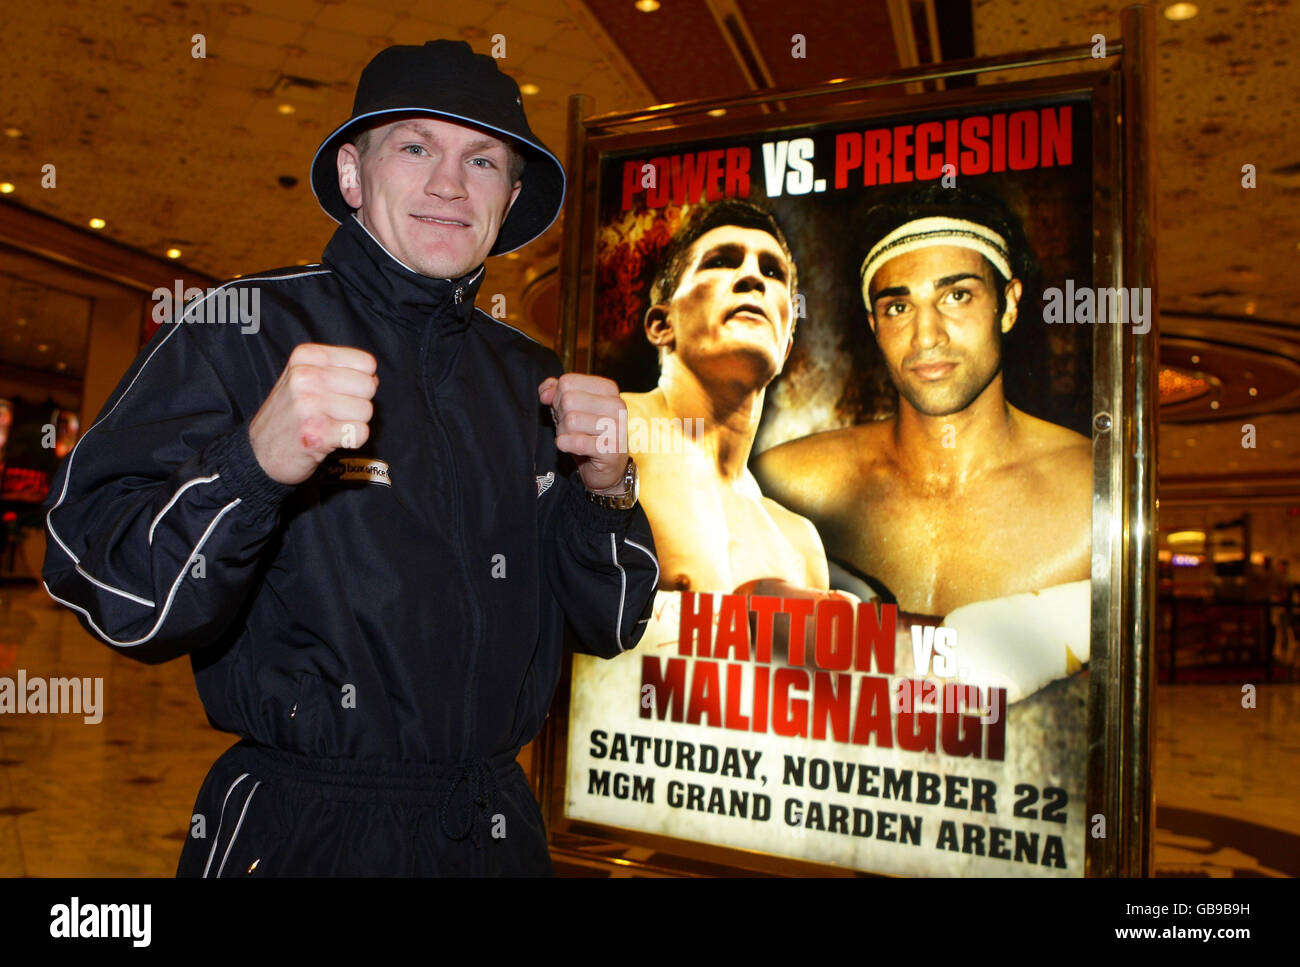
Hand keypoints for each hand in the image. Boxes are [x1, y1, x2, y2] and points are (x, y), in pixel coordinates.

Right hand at [249, 343, 377, 485]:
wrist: (260, 454)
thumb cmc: (290, 413)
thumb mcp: (304, 376)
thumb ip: (338, 369)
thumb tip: (373, 378)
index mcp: (305, 356)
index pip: (366, 362)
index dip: (361, 380)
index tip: (339, 392)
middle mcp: (305, 377)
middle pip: (368, 386)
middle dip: (358, 402)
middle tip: (333, 412)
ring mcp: (309, 406)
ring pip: (366, 410)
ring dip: (353, 422)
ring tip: (328, 424)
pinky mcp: (316, 434)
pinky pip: (360, 433)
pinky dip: (351, 440)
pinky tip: (331, 439)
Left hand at [538, 374, 627, 491]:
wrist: (607, 469)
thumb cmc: (588, 434)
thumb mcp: (571, 408)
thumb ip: (556, 392)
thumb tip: (545, 393)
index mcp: (608, 389)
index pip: (567, 382)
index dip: (558, 398)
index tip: (568, 411)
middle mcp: (617, 405)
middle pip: (568, 400)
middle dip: (561, 417)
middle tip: (571, 428)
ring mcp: (617, 427)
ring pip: (570, 421)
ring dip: (565, 433)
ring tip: (576, 438)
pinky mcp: (611, 450)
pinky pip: (576, 441)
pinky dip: (566, 445)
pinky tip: (572, 447)